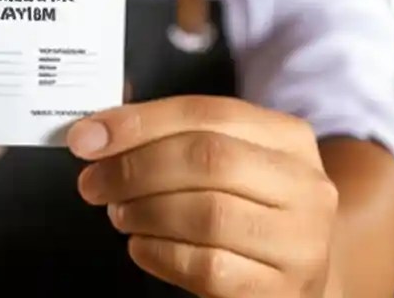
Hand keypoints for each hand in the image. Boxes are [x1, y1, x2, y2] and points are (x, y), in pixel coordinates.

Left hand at [67, 96, 338, 297]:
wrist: (298, 278)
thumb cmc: (251, 211)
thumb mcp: (233, 162)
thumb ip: (176, 136)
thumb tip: (99, 129)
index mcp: (289, 138)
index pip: (208, 113)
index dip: (141, 122)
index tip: (88, 137)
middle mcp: (306, 185)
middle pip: (209, 159)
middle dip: (136, 168)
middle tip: (94, 182)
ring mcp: (299, 242)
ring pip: (208, 214)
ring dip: (146, 211)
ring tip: (120, 213)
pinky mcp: (280, 290)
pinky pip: (207, 267)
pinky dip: (160, 254)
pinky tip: (142, 246)